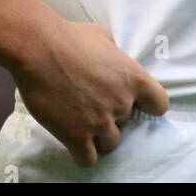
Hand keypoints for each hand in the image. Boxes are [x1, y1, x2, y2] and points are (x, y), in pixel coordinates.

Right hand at [11, 20, 168, 166]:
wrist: (37, 47)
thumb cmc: (68, 36)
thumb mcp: (103, 36)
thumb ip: (116, 54)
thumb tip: (114, 59)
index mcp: (133, 78)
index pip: (159, 105)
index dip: (146, 105)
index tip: (133, 102)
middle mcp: (121, 103)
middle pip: (127, 123)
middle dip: (112, 115)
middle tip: (91, 101)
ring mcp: (100, 122)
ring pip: (111, 143)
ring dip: (99, 135)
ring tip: (81, 119)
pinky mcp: (76, 136)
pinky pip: (89, 159)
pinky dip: (83, 153)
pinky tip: (74, 140)